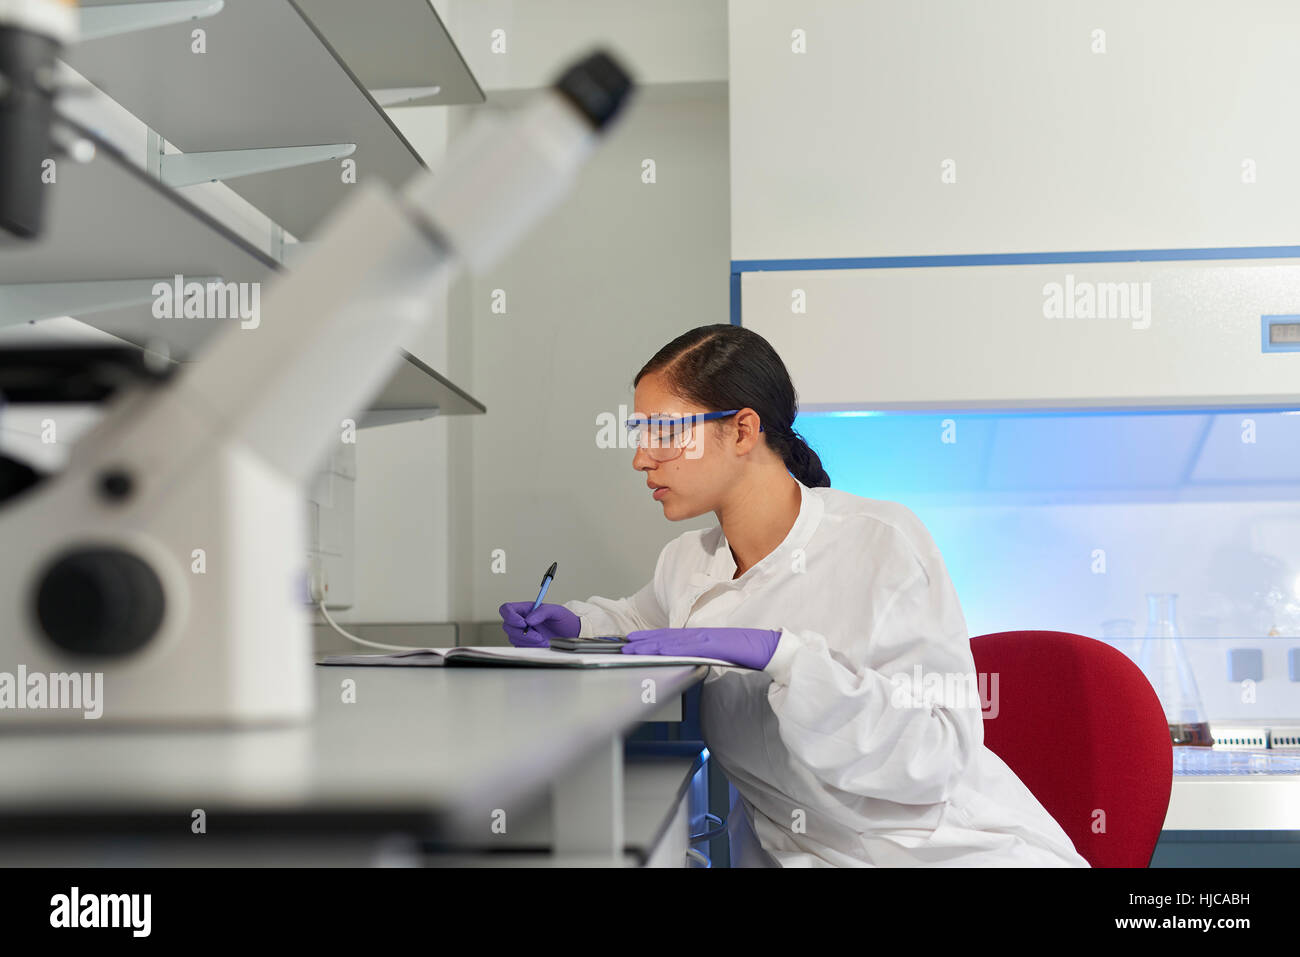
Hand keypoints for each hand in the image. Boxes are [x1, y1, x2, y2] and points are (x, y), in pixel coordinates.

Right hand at [499, 601, 580, 647]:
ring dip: (528, 640)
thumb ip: (542, 612)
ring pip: (513, 638)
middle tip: (537, 635)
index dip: (510, 616)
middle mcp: (522, 620)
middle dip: (521, 632)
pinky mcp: (526, 644)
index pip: (507, 609)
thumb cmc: (564, 620)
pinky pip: (520, 646)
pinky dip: (530, 646)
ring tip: (543, 639)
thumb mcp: (556, 611)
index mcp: (526, 609)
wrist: (572, 634)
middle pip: (507, 626)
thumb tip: (528, 620)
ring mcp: (522, 633)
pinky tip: (542, 643)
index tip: (522, 623)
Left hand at [620, 627, 781, 668]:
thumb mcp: (725, 653)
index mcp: (705, 635)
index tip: (638, 641)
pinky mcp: (712, 645)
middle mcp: (702, 634)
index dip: (654, 638)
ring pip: (672, 642)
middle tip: (626, 644)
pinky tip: (657, 652)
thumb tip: (697, 662)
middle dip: (646, 640)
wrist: (770, 648)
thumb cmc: (751, 651)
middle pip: (668, 637)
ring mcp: (706, 638)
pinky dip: (669, 649)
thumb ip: (709, 655)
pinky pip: (686, 648)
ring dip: (651, 645)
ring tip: (633, 649)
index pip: (674, 637)